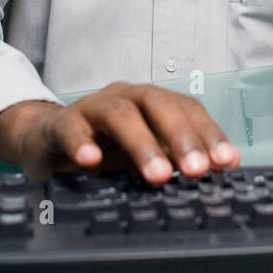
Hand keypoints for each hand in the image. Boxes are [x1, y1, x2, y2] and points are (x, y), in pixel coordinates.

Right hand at [0, 82, 240, 183]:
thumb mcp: (143, 154)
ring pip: (120, 115)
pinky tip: (91, 162)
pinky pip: (71, 128)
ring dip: (142, 144)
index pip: (187, 109)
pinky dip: (82, 143)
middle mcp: (126, 97)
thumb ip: (174, 159)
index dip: (209, 134)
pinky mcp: (60, 123)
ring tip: (157, 175)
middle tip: (197, 170)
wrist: (46, 139)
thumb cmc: (104, 147)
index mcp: (152, 102)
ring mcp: (92, 107)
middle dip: (181, 137)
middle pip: (158, 105)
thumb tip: (214, 175)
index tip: (226, 162)